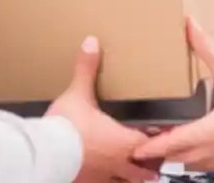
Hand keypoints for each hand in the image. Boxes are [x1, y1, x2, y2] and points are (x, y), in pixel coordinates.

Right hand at [46, 36, 159, 182]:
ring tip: (139, 176)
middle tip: (157, 164)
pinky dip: (107, 181)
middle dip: (150, 166)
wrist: (46, 154)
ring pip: (126, 180)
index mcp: (123, 140)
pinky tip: (104, 179)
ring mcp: (102, 175)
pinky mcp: (87, 182)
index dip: (160, 140)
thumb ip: (86, 68)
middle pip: (143, 169)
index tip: (167, 137)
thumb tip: (92, 43)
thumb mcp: (78, 93)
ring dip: (133, 177)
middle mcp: (118, 162)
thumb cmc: (67, 129)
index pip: (151, 142)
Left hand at [131, 18, 213, 171]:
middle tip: (133, 135)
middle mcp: (212, 149)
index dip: (151, 146)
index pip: (173, 144)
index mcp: (211, 131)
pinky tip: (175, 143)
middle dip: (153, 149)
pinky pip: (195, 164)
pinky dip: (182, 157)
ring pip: (183, 162)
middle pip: (172, 156)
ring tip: (150, 138)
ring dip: (167, 153)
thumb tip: (189, 25)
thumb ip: (208, 49)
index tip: (131, 146)